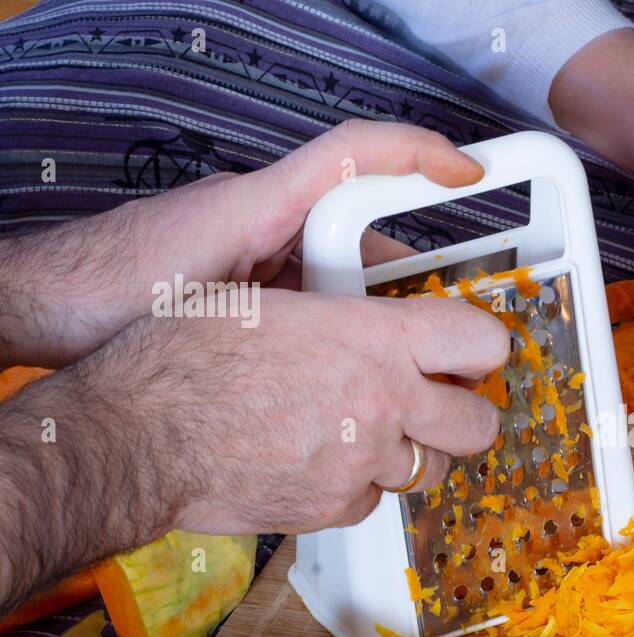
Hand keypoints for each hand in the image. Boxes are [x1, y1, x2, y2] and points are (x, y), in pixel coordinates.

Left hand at [0, 119, 481, 366]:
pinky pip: (305, 290)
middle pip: (357, 224)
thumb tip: (348, 326)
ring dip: (364, 307)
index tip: (469, 171)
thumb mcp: (203, 303)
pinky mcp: (239, 278)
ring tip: (390, 360)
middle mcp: (260, 217)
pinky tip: (337, 364)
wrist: (40, 305)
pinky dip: (329, 320)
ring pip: (333, 266)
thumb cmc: (102, 294)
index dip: (417, 154)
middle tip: (437, 328)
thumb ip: (274, 304)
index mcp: (257, 205)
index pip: (351, 154)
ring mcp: (251, 247)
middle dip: (401, 274)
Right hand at [67, 288, 507, 535]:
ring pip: (433, 469)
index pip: (479, 340)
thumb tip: (377, 320)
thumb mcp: (276, 305)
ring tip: (377, 432)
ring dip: (416, 451)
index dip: (483, 345)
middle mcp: (383, 403)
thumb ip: (346, 318)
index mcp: (373, 339)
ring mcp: (363, 463)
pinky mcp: (335, 507)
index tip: (475, 350)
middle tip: (445, 402)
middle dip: (467, 413)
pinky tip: (328, 461)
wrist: (138, 434)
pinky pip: (377, 499)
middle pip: (479, 424)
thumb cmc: (186, 358)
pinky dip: (363, 484)